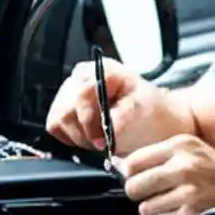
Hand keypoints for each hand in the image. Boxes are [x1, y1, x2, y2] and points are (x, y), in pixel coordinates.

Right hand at [45, 57, 181, 154]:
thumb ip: (118, 120)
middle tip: (103, 143)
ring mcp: (72, 91)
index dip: (88, 120)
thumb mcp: (141, 113)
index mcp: (104, 70)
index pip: (82, 93)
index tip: (102, 140)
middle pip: (66, 108)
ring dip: (78, 136)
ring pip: (58, 119)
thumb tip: (103, 131)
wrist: (159, 120)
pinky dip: (71, 137)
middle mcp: (84, 76)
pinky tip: (89, 137)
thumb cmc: (154, 114)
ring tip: (99, 140)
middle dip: (84, 132)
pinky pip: (55, 126)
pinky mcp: (65, 107)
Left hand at [120, 134, 214, 214]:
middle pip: (133, 184)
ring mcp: (188, 188)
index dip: (128, 173)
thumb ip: (162, 156)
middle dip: (137, 193)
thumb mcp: (193, 152)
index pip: (134, 160)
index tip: (132, 177)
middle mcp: (184, 163)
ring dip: (152, 209)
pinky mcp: (192, 210)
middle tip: (147, 194)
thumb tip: (124, 168)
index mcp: (181, 144)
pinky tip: (180, 210)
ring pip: (144, 205)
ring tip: (166, 203)